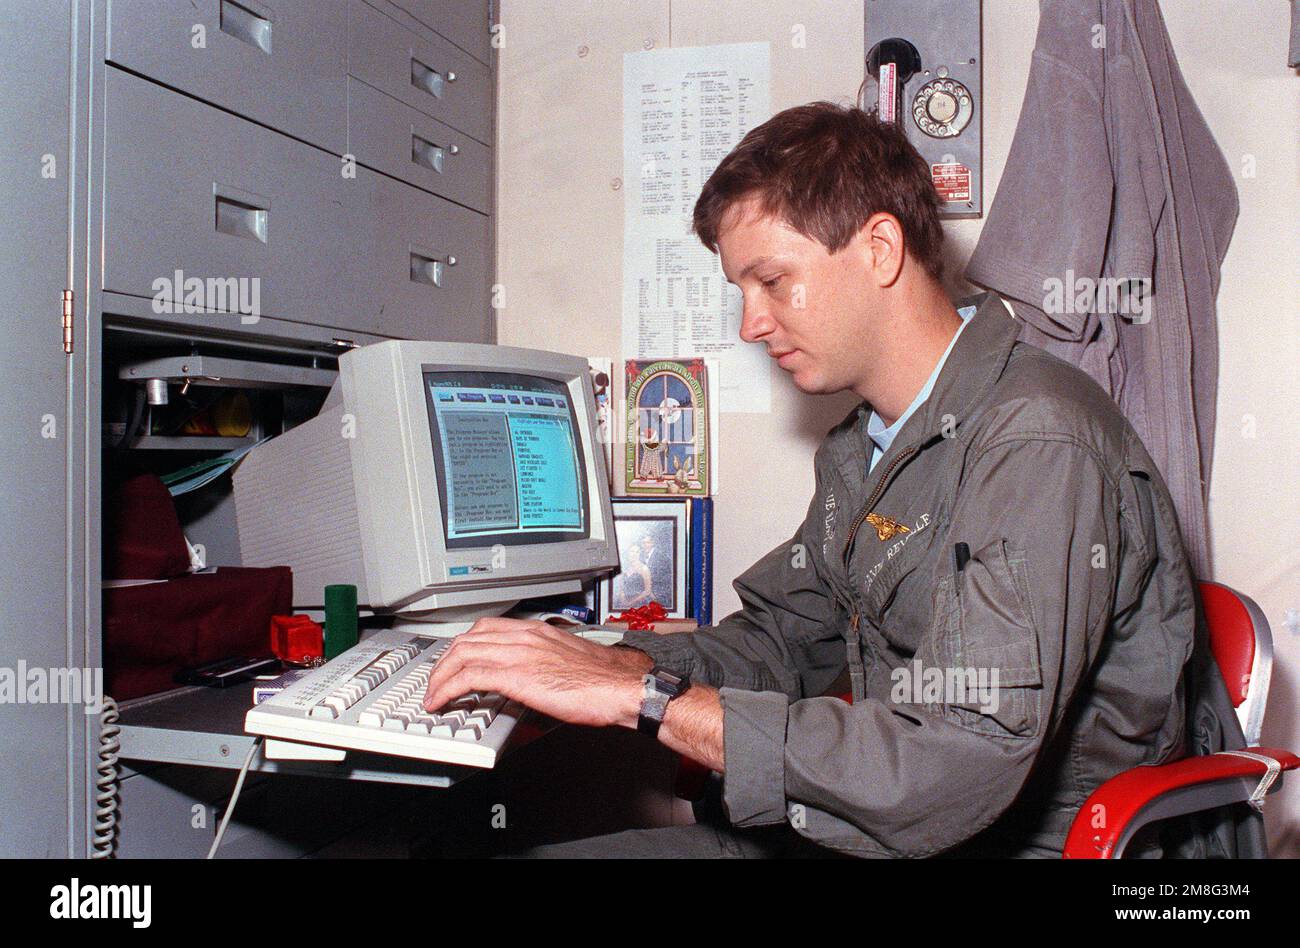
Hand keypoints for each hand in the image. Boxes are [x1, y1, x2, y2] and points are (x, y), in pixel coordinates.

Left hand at [421, 617, 652, 728]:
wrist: (621, 686)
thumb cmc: (605, 679)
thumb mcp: (567, 661)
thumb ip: (543, 663)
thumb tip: (532, 680)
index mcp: (536, 631)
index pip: (486, 628)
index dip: (463, 645)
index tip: (454, 661)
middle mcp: (524, 636)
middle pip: (467, 638)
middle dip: (445, 660)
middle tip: (437, 679)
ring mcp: (518, 653)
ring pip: (462, 654)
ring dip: (440, 675)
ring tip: (433, 694)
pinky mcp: (515, 675)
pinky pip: (468, 676)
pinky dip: (447, 688)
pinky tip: (440, 701)